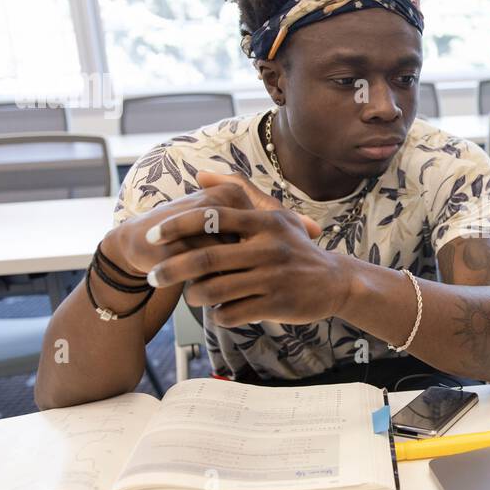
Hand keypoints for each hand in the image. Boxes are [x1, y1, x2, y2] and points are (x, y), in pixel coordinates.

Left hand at [136, 171, 353, 326]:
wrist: (336, 282)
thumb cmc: (295, 248)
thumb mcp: (275, 216)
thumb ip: (238, 193)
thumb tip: (199, 175)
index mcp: (264, 221)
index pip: (211, 217)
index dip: (176, 226)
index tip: (153, 236)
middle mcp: (268, 247)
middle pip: (205, 258)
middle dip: (171, 269)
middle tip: (154, 277)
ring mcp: (272, 277)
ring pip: (214, 290)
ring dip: (194, 296)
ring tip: (191, 296)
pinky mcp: (275, 303)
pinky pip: (230, 312)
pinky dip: (218, 313)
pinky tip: (220, 310)